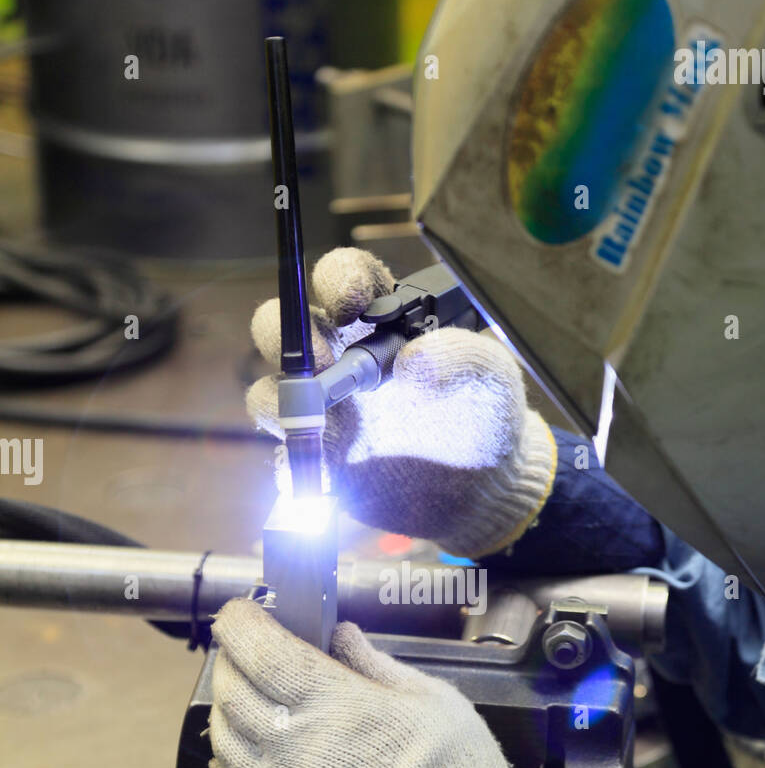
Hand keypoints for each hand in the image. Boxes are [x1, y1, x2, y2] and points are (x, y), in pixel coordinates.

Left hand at [206, 599, 549, 767]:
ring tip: (257, 709)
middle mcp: (290, 745)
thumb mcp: (430, 699)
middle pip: (230, 689)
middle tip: (252, 657)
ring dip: (231, 716)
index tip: (241, 614)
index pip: (256, 648)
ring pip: (222, 740)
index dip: (239, 623)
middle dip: (234, 663)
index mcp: (331, 701)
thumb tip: (340, 634)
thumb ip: (375, 663)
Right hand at [246, 247, 556, 557]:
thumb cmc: (486, 415)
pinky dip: (291, 461)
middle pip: (286, 328)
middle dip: (285, 332)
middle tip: (324, 359)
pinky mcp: (324, 459)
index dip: (337, 281)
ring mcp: (327, 412)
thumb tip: (414, 362)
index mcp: (381, 323)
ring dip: (279, 399)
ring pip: (271, 392)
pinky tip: (314, 467)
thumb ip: (462, 355)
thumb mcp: (491, 375)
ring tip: (313, 419)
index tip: (351, 303)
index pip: (343, 281)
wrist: (486, 486)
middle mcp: (343, 360)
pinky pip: (288, 457)